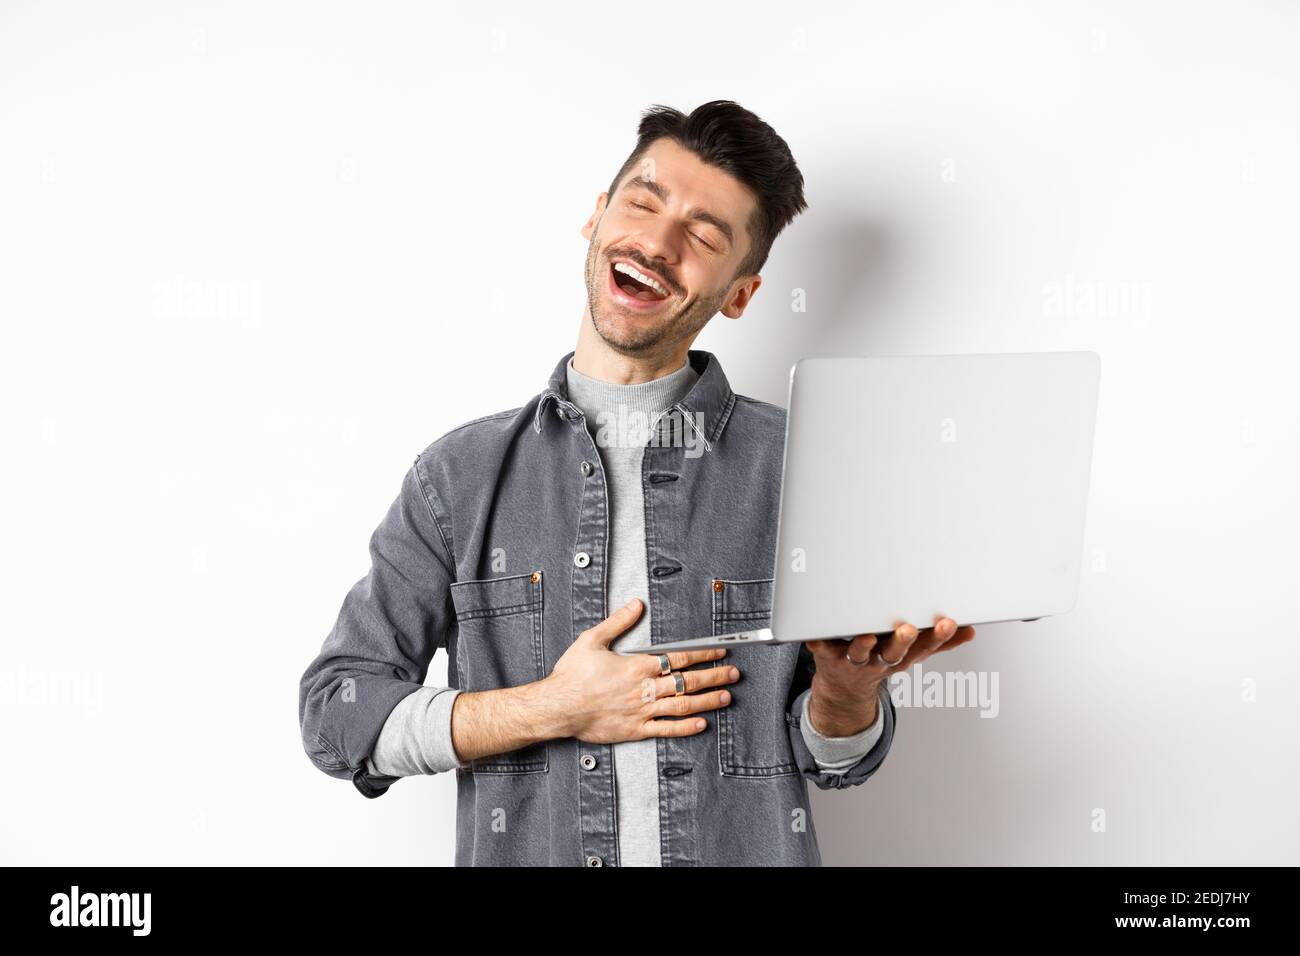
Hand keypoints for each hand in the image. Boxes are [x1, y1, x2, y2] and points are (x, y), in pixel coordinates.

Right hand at [544, 598, 741, 743]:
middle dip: (715, 676)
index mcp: (638, 666)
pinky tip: (701, 723)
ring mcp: (642, 711)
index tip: (720, 652)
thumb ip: (618, 622)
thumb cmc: (572, 675)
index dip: (703, 655)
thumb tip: (636, 605)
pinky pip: (667, 729)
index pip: (680, 658)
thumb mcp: (592, 640)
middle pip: (688, 682)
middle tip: (733, 673)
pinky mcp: (635, 730)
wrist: (558, 707)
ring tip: (726, 697)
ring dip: (707, 700)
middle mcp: (645, 689)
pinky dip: (686, 727)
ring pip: (683, 706)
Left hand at [804, 618, 976, 736]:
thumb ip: (939, 642)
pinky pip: (822, 648)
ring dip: (863, 645)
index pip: (923, 648)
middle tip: (908, 629)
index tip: (948, 623)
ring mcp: (853, 660)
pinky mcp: (827, 656)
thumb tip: (969, 632)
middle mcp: (879, 661)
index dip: (937, 637)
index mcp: (901, 657)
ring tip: (867, 636)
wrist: (844, 690)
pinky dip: (818, 643)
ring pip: (859, 653)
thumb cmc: (880, 661)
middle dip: (902, 641)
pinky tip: (815, 636)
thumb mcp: (911, 655)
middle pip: (893, 652)